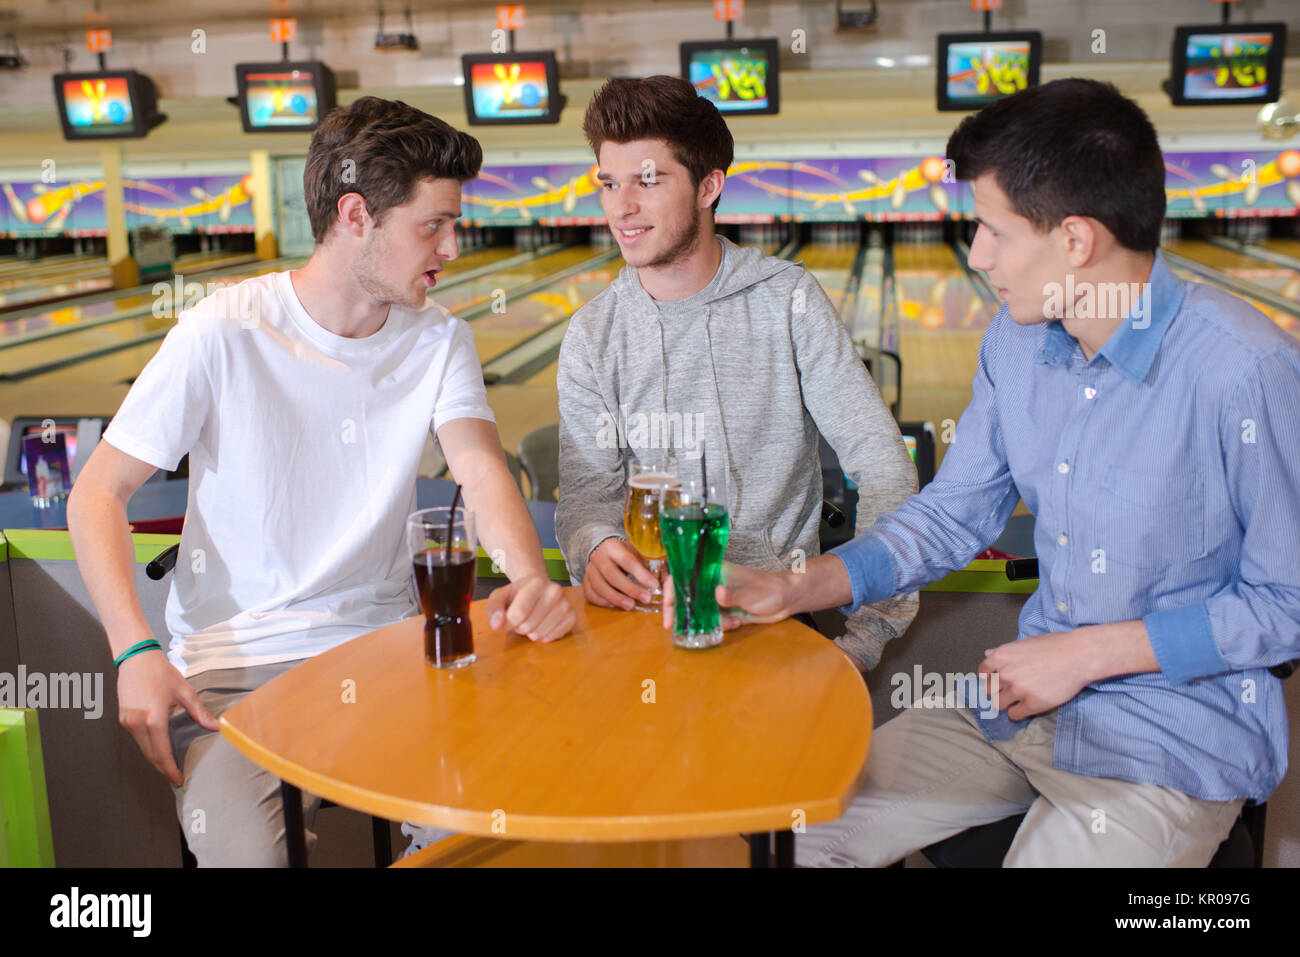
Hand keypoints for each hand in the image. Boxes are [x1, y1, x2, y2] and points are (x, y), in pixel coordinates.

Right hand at [116, 648, 217, 785]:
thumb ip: (199, 713)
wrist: (135, 658)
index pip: (162, 753)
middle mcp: (138, 724)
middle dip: (163, 769)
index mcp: (154, 719)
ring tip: (169, 767)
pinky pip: (137, 739)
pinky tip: (158, 750)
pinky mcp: (123, 719)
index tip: (179, 780)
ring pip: (143, 749)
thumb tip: (216, 726)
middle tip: (176, 779)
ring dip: (155, 759)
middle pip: (151, 756)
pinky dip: (148, 747)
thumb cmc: (161, 672)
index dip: (170, 769)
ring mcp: (127, 722)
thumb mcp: (184, 692)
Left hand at [487, 575, 573, 641]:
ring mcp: (566, 604)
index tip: (509, 616)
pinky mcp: (572, 618)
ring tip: (532, 619)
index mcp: (536, 582)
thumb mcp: (500, 596)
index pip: (517, 615)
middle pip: (528, 626)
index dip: (508, 622)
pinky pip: (553, 638)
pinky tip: (542, 624)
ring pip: (540, 635)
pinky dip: (544, 636)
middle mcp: (555, 591)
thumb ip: (494, 609)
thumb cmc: (517, 594)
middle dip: (519, 627)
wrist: (538, 590)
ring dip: (531, 632)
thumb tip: (496, 625)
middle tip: (521, 618)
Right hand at [583, 538, 657, 610]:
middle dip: (630, 589)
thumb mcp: (634, 551)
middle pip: (612, 575)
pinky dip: (604, 602)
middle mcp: (598, 557)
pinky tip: (616, 605)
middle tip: (646, 598)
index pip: (627, 560)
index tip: (654, 585)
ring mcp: (589, 570)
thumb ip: (645, 564)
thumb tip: (661, 581)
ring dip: (617, 598)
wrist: (601, 550)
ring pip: (600, 587)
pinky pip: (591, 594)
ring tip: (631, 606)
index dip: (641, 574)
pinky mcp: (585, 582)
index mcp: (612, 547)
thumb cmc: (623, 553)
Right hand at [661, 562, 793, 631]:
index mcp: (713, 571)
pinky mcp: (726, 612)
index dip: (669, 591)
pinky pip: (712, 621)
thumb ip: (733, 595)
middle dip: (680, 613)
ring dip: (704, 622)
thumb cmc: (770, 588)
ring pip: (698, 612)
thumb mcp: (751, 593)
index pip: (682, 576)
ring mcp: (718, 599)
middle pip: (685, 596)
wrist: (788, 599)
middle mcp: (711, 584)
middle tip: (675, 628)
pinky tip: (736, 624)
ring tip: (727, 624)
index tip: (666, 609)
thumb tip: (717, 594)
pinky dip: (720, 627)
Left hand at [977, 629, 1096, 720]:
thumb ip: (1005, 651)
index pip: (983, 673)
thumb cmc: (1055, 645)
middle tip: (1008, 692)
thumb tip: (988, 653)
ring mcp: (1018, 690)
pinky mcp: (1032, 704)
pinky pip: (1014, 715)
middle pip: (989, 691)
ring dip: (1006, 704)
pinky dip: (1017, 713)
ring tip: (1016, 701)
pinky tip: (1024, 708)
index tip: (995, 682)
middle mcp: (1005, 674)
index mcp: (1001, 656)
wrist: (1078, 655)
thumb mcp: (1026, 642)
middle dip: (997, 691)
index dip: (988, 678)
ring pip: (999, 705)